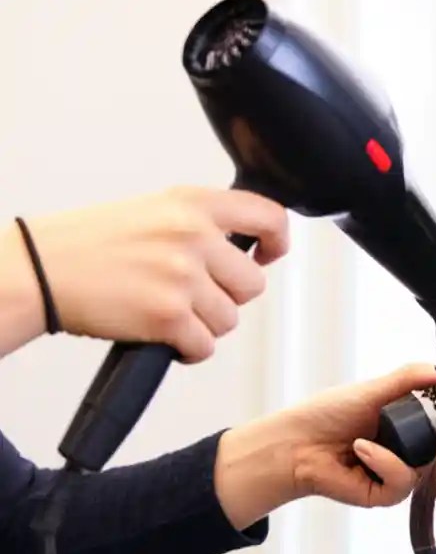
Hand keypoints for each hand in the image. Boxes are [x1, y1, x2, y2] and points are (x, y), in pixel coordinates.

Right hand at [9, 187, 287, 360]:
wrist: (40, 270)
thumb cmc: (92, 244)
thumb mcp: (155, 210)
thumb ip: (204, 223)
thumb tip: (252, 249)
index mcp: (194, 204)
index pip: (269, 216)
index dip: (277, 241)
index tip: (266, 255)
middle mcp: (194, 236)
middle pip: (253, 284)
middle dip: (228, 296)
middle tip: (192, 293)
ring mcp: (182, 276)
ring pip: (230, 319)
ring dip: (204, 324)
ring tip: (168, 311)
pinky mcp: (168, 316)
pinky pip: (205, 346)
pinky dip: (189, 349)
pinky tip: (166, 335)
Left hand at [213, 364, 435, 529]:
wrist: (294, 443)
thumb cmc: (330, 413)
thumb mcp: (379, 388)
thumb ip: (415, 378)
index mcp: (417, 424)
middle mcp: (415, 451)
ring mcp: (402, 474)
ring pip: (435, 471)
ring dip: (424, 457)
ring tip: (419, 448)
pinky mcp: (385, 494)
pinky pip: (402, 481)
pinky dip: (383, 463)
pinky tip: (360, 451)